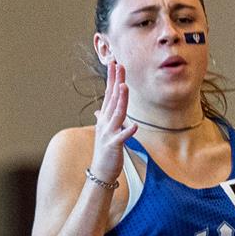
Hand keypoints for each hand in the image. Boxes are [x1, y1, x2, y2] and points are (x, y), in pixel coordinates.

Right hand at [89, 60, 140, 182]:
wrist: (100, 172)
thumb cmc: (105, 151)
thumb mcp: (104, 132)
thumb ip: (103, 119)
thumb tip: (99, 110)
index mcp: (105, 118)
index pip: (109, 94)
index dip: (112, 78)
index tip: (115, 63)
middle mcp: (105, 122)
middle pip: (112, 98)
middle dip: (116, 81)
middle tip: (119, 65)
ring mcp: (108, 133)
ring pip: (116, 114)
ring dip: (120, 100)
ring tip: (124, 86)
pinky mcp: (113, 146)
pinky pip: (122, 137)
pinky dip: (128, 131)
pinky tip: (135, 126)